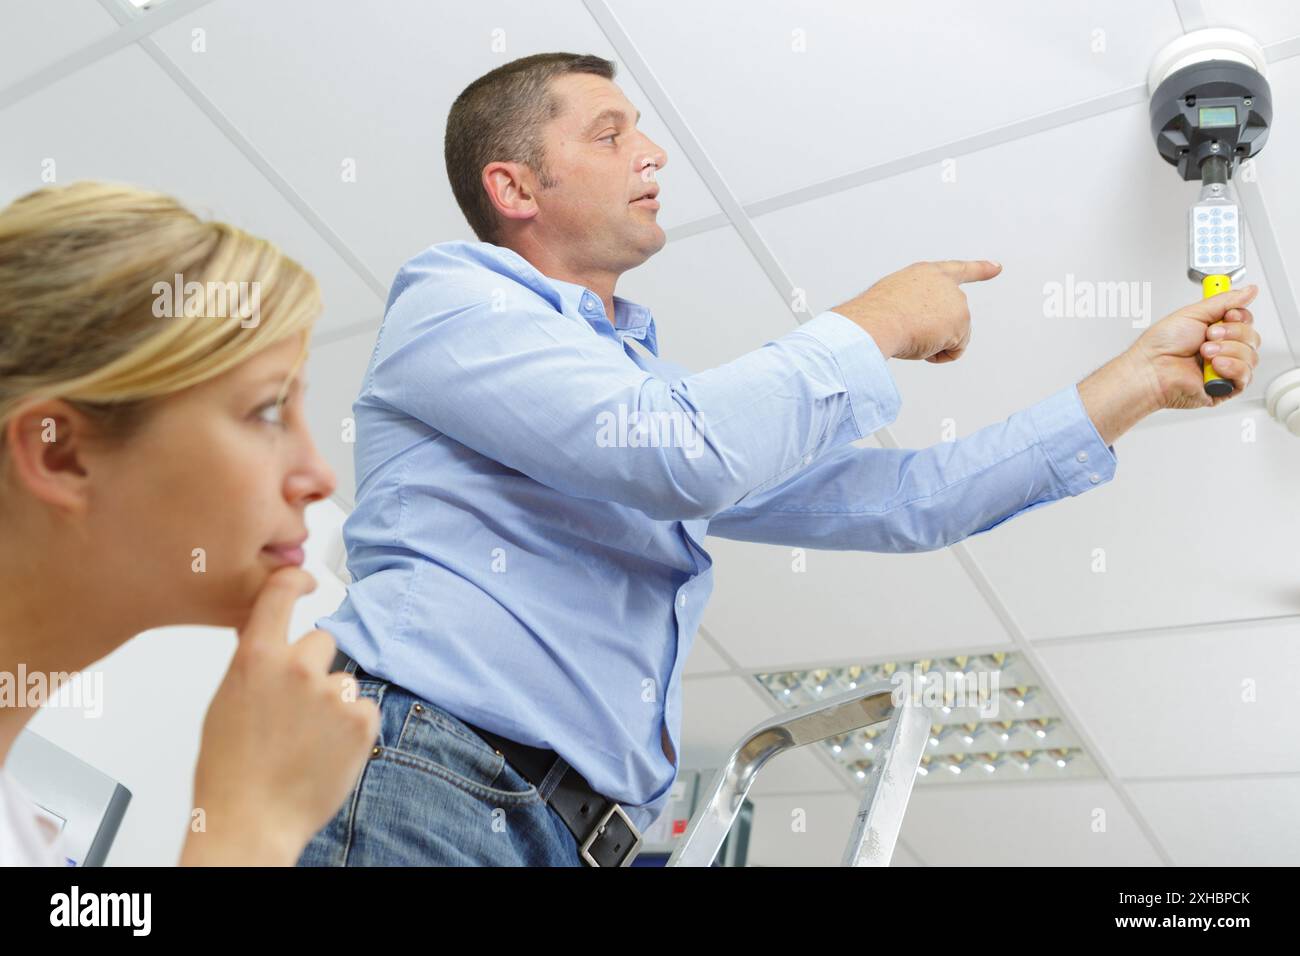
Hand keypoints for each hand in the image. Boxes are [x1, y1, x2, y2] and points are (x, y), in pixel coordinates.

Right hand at [181, 567, 379, 865]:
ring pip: (343, 680)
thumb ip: (254, 664)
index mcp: (255, 657)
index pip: (279, 594)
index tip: (306, 581)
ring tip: (307, 740)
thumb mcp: (227, 701)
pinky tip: (326, 751)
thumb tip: (269, 640)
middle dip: (313, 668)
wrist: (252, 821)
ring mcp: (332, 692)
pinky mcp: (361, 719)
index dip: (295, 581)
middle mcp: (296, 667)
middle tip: (296, 709)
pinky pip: (363, 708)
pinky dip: (352, 727)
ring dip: (333, 702)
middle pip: (322, 641)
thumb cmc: (230, 770)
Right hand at [830, 259, 1002, 361]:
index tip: (997, 267)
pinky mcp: (962, 322)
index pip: (957, 270)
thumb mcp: (893, 303)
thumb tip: (920, 337)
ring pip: (951, 337)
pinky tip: (922, 345)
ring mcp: (957, 302)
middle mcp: (946, 284)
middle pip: (951, 318)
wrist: (877, 321)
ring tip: (910, 334)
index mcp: (925, 274)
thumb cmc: (875, 315)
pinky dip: (939, 355)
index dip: (979, 269)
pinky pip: (954, 351)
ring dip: (932, 344)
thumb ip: (913, 309)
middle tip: (909, 331)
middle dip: (936, 332)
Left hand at [1128, 285, 1260, 409]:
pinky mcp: (1224, 388)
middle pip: (1252, 337)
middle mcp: (1222, 349)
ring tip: (1205, 352)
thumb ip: (1224, 301)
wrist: (1150, 369)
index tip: (1227, 315)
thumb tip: (1249, 291)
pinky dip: (1232, 367)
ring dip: (1229, 350)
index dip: (1241, 317)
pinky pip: (1245, 376)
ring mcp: (1224, 369)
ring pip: (1251, 356)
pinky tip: (1215, 365)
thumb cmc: (1161, 345)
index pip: (1246, 321)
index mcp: (1215, 331)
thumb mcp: (1194, 313)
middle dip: (1232, 333)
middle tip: (1209, 336)